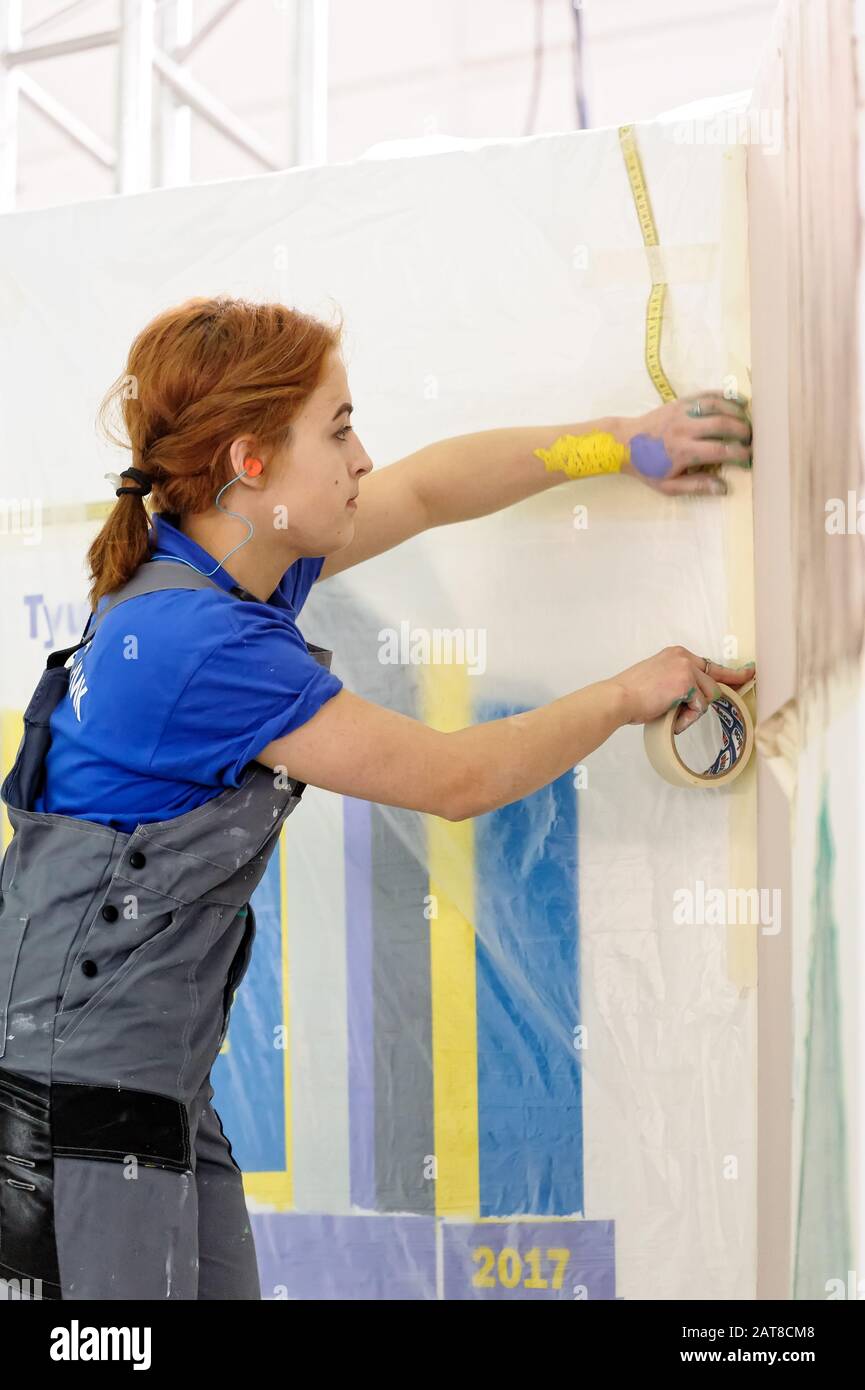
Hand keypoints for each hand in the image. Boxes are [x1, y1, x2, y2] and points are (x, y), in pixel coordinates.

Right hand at [610, 646, 755, 732]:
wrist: (618, 698)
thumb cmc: (632, 695)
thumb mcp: (659, 680)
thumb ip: (679, 683)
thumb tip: (697, 698)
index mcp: (676, 655)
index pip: (710, 665)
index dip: (731, 673)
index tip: (749, 672)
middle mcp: (683, 657)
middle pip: (713, 684)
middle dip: (710, 700)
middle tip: (714, 698)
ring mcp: (686, 668)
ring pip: (709, 697)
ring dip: (692, 713)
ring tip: (671, 715)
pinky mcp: (687, 682)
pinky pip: (699, 707)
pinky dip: (686, 718)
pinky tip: (671, 717)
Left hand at [617, 390, 751, 495]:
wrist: (624, 443)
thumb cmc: (647, 467)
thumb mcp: (668, 485)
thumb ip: (696, 486)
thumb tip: (723, 488)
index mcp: (682, 451)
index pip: (719, 450)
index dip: (739, 453)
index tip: (749, 457)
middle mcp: (683, 429)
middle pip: (722, 425)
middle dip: (742, 431)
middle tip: (751, 439)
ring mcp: (681, 412)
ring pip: (716, 405)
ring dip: (737, 412)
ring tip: (748, 420)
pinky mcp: (679, 402)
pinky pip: (706, 395)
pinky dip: (725, 397)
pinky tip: (738, 402)